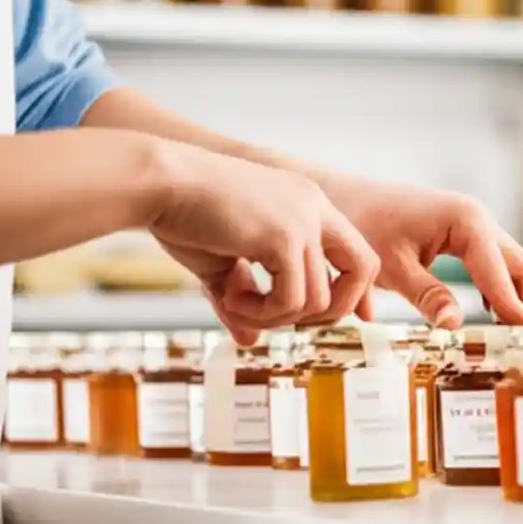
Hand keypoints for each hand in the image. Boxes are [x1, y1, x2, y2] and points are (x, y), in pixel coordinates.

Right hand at [149, 142, 379, 344]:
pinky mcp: (285, 237)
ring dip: (273, 318)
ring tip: (232, 303)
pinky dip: (260, 313)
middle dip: (331, 311)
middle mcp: (314, 207)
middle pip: (363, 271)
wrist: (159, 182)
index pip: (358, 251)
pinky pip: (291, 301)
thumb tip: (249, 341)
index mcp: (306, 204)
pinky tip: (228, 296)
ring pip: (318, 301)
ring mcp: (304, 220)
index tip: (357, 316)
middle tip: (276, 319)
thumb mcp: (220, 263)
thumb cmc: (183, 214)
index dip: (358, 289)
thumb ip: (243, 298)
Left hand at [320, 177, 522, 328]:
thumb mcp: (393, 266)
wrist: (345, 198)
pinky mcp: (464, 234)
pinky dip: (501, 291)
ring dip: (518, 299)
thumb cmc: (364, 225)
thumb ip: (427, 296)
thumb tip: (456, 326)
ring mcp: (474, 224)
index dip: (517, 310)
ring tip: (519, 340)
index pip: (502, 274)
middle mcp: (478, 218)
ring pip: (512, 266)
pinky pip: (494, 264)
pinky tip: (494, 319)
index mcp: (467, 220)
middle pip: (521, 267)